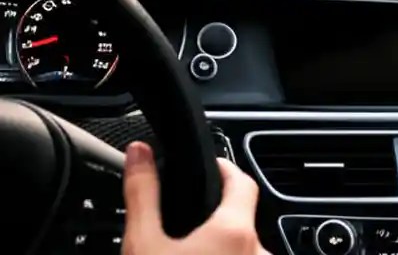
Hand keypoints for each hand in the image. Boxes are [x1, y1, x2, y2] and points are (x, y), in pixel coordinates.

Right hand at [122, 141, 268, 254]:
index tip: (210, 165)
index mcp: (234, 231)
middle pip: (240, 217)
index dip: (225, 168)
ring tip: (188, 248)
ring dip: (221, 245)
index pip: (243, 181)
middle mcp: (258, 253)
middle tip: (187, 222)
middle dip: (216, 216)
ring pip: (243, 248)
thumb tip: (139, 152)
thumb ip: (143, 194)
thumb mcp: (143, 244)